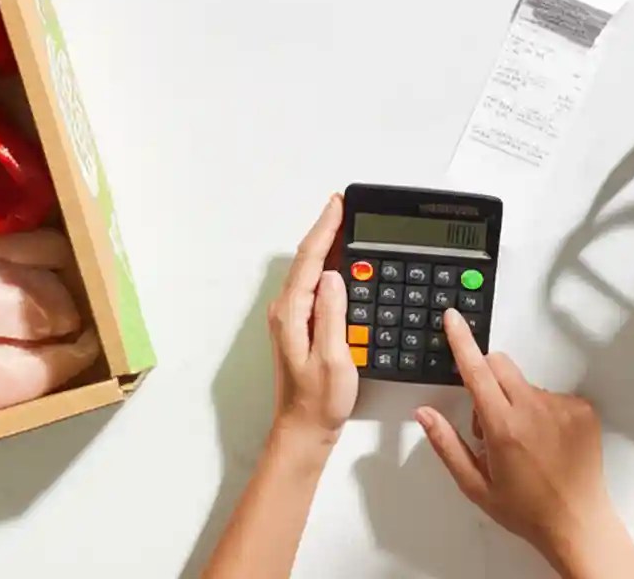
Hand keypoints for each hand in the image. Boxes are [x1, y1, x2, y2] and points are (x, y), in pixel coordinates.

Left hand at [266, 194, 358, 444]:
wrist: (303, 430)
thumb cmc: (318, 401)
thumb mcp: (334, 358)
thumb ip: (332, 314)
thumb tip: (333, 275)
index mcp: (292, 314)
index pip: (309, 260)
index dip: (325, 229)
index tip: (338, 205)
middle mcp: (286, 311)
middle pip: (306, 259)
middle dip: (326, 230)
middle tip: (347, 208)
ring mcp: (291, 318)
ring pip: (309, 271)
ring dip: (326, 247)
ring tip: (346, 227)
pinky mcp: (299, 326)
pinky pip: (312, 286)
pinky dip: (326, 268)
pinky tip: (341, 265)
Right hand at [416, 310, 633, 578]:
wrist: (577, 523)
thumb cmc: (525, 509)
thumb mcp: (475, 484)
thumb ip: (446, 444)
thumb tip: (425, 413)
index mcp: (504, 427)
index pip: (476, 370)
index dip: (462, 341)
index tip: (453, 318)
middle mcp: (534, 409)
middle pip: (499, 365)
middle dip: (486, 378)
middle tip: (489, 421)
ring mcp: (563, 407)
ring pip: (524, 383)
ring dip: (515, 401)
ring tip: (524, 443)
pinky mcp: (583, 409)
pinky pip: (551, 395)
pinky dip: (542, 411)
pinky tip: (546, 442)